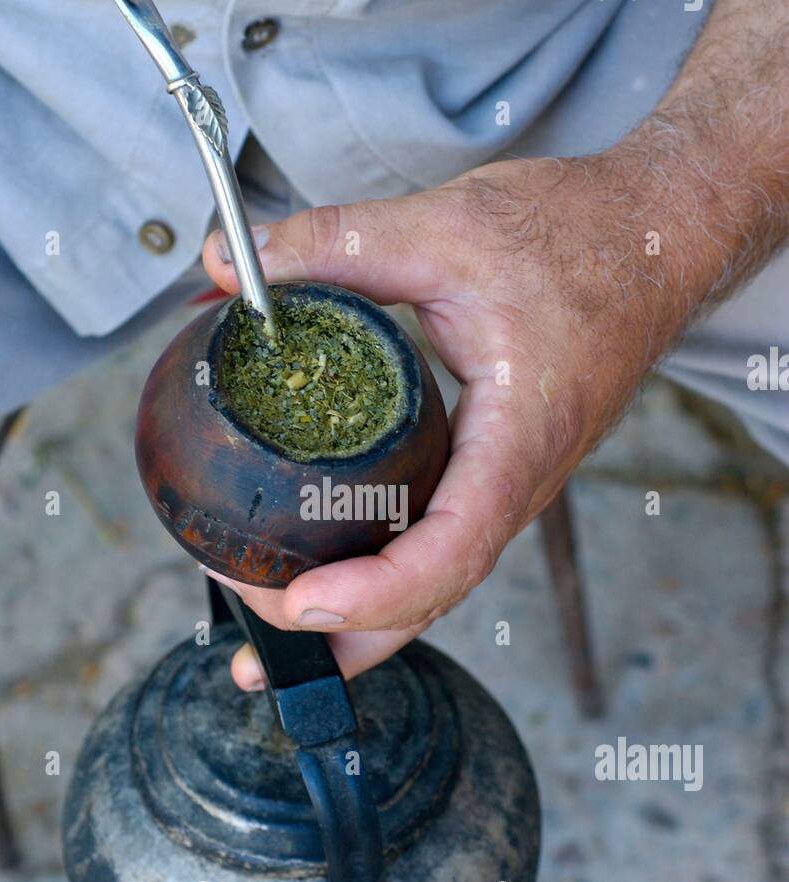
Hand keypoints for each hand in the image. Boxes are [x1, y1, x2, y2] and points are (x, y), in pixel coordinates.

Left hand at [202, 140, 702, 689]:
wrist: (656, 240)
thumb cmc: (577, 240)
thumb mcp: (443, 230)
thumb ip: (332, 245)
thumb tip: (224, 265)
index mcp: (517, 439)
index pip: (453, 550)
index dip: (376, 593)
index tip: (302, 606)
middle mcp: (517, 482)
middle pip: (434, 596)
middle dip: (346, 640)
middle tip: (255, 651)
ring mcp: (506, 484)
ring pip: (434, 581)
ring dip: (357, 621)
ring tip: (267, 632)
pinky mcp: (493, 472)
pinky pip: (437, 545)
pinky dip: (379, 574)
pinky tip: (322, 570)